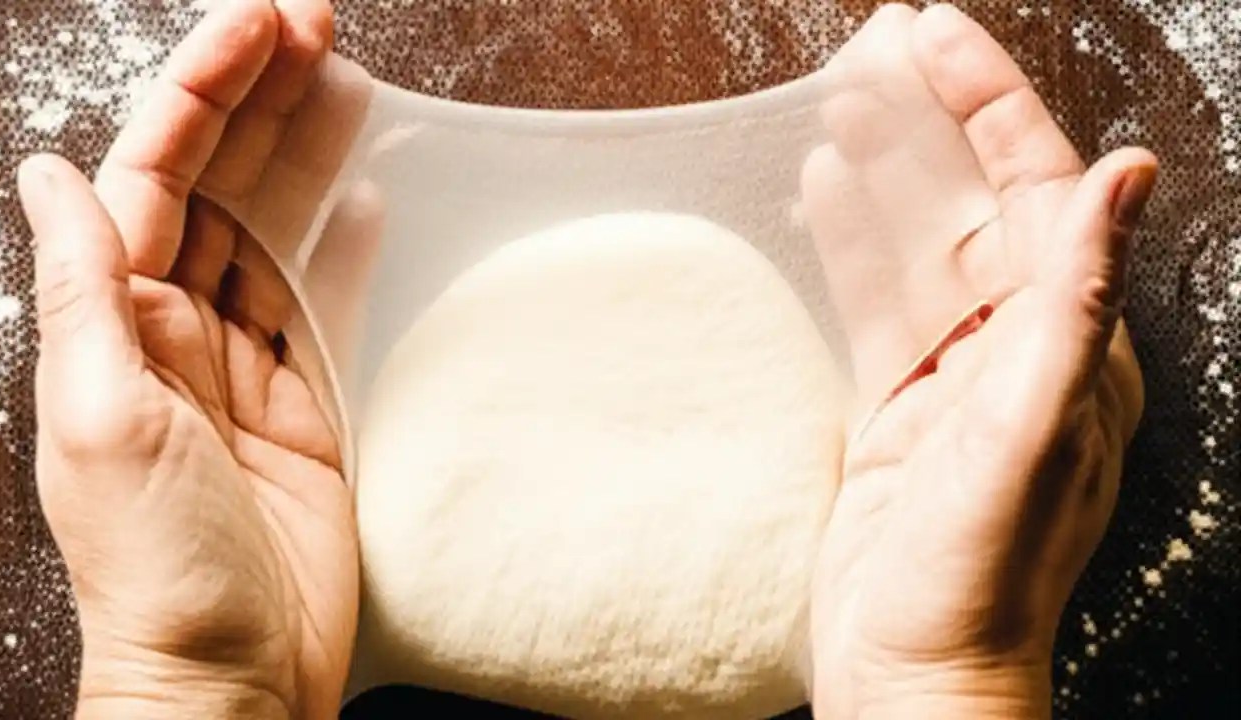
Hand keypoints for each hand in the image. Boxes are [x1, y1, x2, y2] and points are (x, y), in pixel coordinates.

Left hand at [23, 1, 359, 716]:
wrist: (230, 678)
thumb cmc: (158, 566)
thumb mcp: (104, 415)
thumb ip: (84, 287)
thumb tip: (44, 170)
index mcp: (117, 322)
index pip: (156, 175)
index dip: (203, 92)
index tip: (259, 26)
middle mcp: (174, 331)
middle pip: (218, 186)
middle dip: (259, 99)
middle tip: (314, 24)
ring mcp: (242, 365)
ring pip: (271, 231)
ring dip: (303, 155)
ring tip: (343, 80)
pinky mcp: (303, 403)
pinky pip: (319, 303)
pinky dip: (341, 247)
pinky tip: (363, 196)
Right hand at [804, 6, 1155, 718]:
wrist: (913, 672)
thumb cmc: (980, 575)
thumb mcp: (1029, 430)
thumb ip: (1072, 300)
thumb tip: (1124, 179)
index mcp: (1072, 344)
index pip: (1037, 188)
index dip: (989, 104)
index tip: (934, 38)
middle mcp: (1021, 349)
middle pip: (971, 203)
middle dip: (928, 122)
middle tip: (878, 49)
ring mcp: (955, 376)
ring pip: (916, 244)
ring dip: (882, 173)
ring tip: (840, 104)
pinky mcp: (898, 405)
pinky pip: (876, 303)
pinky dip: (849, 244)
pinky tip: (823, 196)